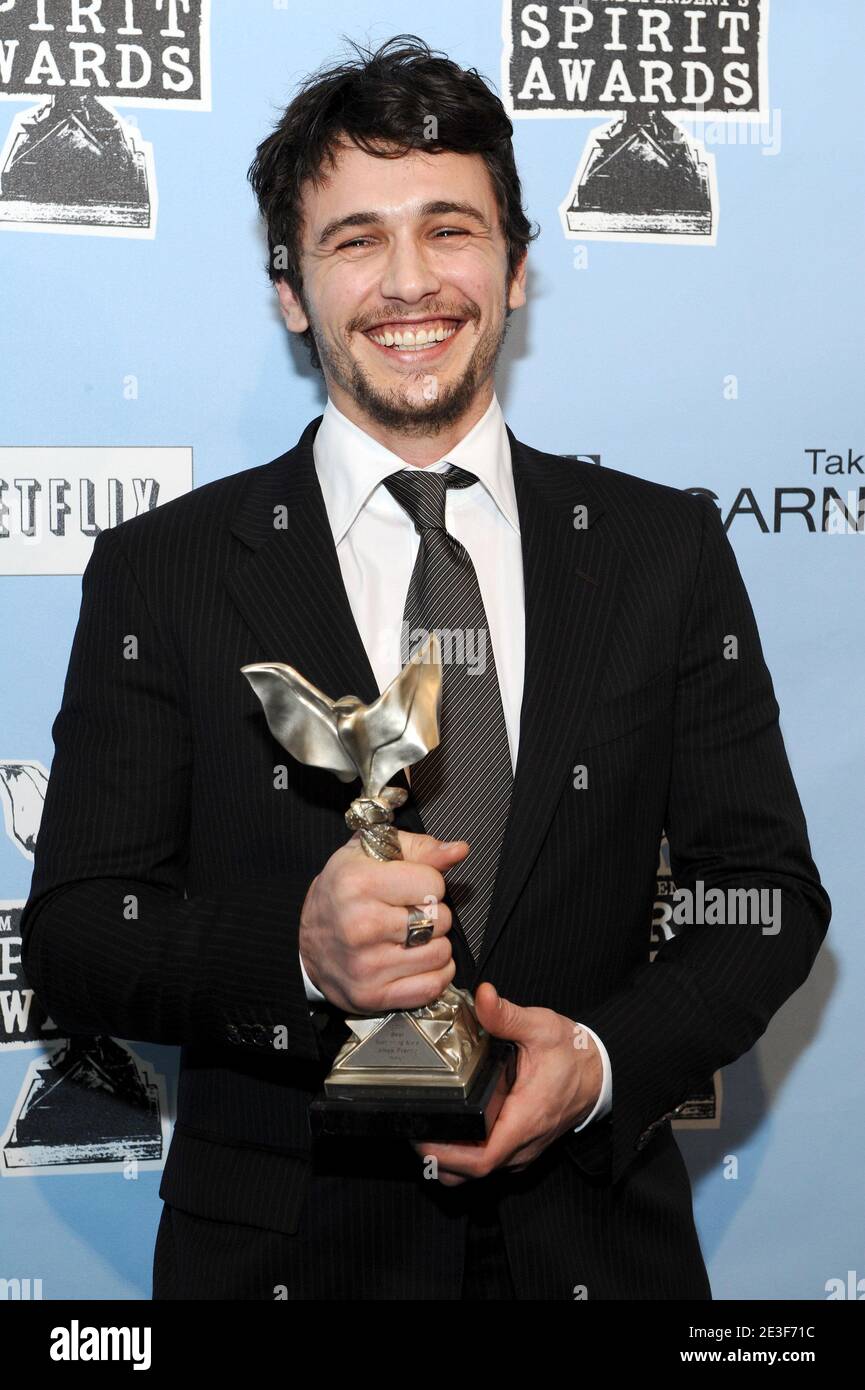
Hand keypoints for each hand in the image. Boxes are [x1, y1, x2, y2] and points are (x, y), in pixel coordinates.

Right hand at [298, 830, 468, 1013]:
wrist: (305, 943)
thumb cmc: (342, 892)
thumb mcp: (371, 854)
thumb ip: (420, 849)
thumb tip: (459, 850)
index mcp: (359, 883)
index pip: (434, 884)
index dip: (429, 883)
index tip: (411, 889)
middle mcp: (361, 926)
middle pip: (441, 920)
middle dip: (433, 914)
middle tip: (409, 914)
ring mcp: (366, 965)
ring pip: (441, 953)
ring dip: (434, 944)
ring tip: (411, 938)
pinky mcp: (373, 995)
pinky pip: (432, 986)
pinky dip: (435, 974)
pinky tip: (416, 961)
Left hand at [413, 982, 603, 1186]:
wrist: (598, 1071)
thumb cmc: (571, 1054)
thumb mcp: (540, 1028)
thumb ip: (506, 1015)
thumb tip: (483, 996)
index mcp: (525, 1120)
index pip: (481, 1160)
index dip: (446, 1156)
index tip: (421, 1139)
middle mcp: (524, 1143)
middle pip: (471, 1173)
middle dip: (439, 1159)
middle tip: (414, 1131)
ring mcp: (523, 1149)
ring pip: (479, 1172)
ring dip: (450, 1160)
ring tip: (427, 1130)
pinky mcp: (522, 1146)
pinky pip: (489, 1161)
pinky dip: (466, 1155)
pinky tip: (452, 1130)